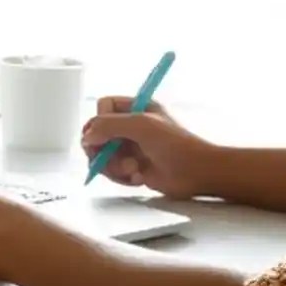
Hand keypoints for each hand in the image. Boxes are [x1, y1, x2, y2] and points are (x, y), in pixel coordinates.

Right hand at [81, 96, 216, 197]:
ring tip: (133, 170)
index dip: (99, 120)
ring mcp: (131, 147)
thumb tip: (87, 137)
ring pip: (102, 155)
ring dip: (114, 166)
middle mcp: (131, 126)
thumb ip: (110, 125)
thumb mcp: (142, 125)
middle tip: (107, 158)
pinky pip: (112, 172)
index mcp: (136, 108)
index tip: (103, 135)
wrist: (198, 172)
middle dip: (102, 149)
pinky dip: (121, 177)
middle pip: (97, 133)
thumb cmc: (177, 144)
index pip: (103, 107)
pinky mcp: (133, 168)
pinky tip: (139, 178)